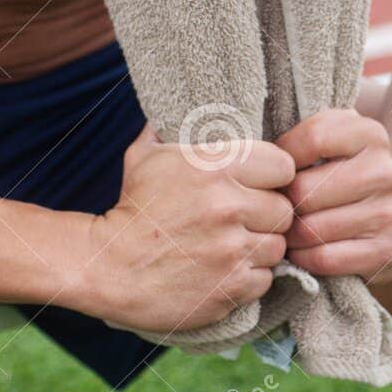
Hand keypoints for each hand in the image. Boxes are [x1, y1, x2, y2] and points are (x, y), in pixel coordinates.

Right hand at [81, 123, 295, 331]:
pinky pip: (264, 280)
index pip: (283, 166)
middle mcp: (228, 206)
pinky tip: (224, 272)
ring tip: (232, 247)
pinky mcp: (231, 287)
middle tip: (245, 221)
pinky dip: (248, 279)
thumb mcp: (145, 158)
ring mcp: (232, 250)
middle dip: (267, 216)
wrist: (107, 267)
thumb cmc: (130, 210)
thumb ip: (170, 130)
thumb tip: (178, 104)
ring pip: (277, 247)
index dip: (274, 178)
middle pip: (284, 210)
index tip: (260, 186)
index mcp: (215, 168)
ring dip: (259, 249)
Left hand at [274, 107, 391, 284]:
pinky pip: (325, 259)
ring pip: (311, 229)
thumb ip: (300, 138)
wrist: (384, 210)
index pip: (313, 139)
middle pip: (304, 191)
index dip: (283, 159)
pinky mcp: (386, 250)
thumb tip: (258, 159)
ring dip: (288, 235)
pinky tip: (301, 250)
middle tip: (271, 210)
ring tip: (284, 230)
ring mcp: (389, 213)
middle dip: (280, 204)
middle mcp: (385, 172)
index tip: (277, 172)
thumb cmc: (338, 172)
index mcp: (370, 135)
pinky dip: (304, 258)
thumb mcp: (327, 140)